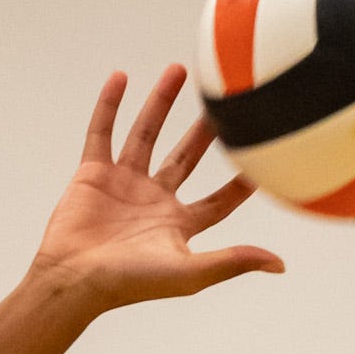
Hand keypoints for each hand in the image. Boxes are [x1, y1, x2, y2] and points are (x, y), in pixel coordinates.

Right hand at [28, 66, 283, 314]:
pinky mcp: (92, 173)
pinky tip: (120, 77)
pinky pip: (102, 131)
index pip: (218, 202)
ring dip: (161, 103)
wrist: (75, 279)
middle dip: (204, 132)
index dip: (239, 185)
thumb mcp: (190, 272)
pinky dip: (109, 105)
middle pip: (185, 158)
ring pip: (146, 134)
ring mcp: (122, 184)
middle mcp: (153, 201)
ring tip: (178, 70)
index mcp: (177, 225)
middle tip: (223, 103)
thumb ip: (233, 261)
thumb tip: (279, 265)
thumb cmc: (131, 283)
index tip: (261, 160)